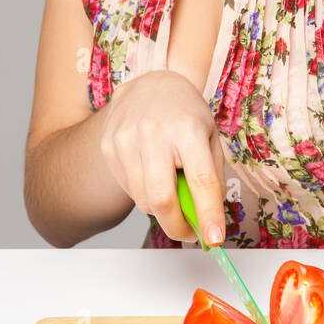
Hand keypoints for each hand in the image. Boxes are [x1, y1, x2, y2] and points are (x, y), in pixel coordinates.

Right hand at [99, 71, 227, 244]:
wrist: (151, 84)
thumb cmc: (185, 113)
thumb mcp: (210, 137)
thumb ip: (211, 177)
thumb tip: (210, 220)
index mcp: (188, 128)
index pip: (200, 180)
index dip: (208, 214)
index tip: (214, 239)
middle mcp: (154, 132)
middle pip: (162, 199)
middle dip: (177, 226)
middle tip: (190, 233)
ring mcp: (126, 139)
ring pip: (144, 200)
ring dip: (162, 209)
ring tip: (172, 189)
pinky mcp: (109, 147)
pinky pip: (129, 190)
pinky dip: (144, 193)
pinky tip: (152, 173)